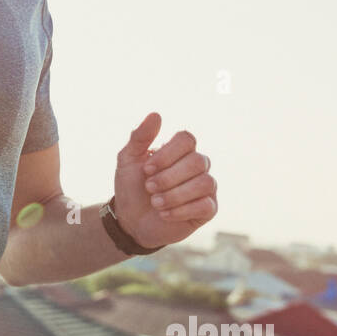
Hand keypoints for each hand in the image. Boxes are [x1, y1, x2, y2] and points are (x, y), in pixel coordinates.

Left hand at [113, 112, 216, 248]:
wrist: (131, 220)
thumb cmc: (131, 187)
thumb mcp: (128, 160)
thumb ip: (139, 137)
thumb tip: (156, 114)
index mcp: (180, 150)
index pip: (187, 139)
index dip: (167, 154)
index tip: (146, 169)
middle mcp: (198, 165)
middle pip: (196, 161)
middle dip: (168, 177)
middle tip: (149, 187)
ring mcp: (206, 187)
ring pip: (204, 182)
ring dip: (174, 194)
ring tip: (155, 202)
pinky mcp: (209, 209)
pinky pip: (206, 205)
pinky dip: (181, 210)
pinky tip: (164, 214)